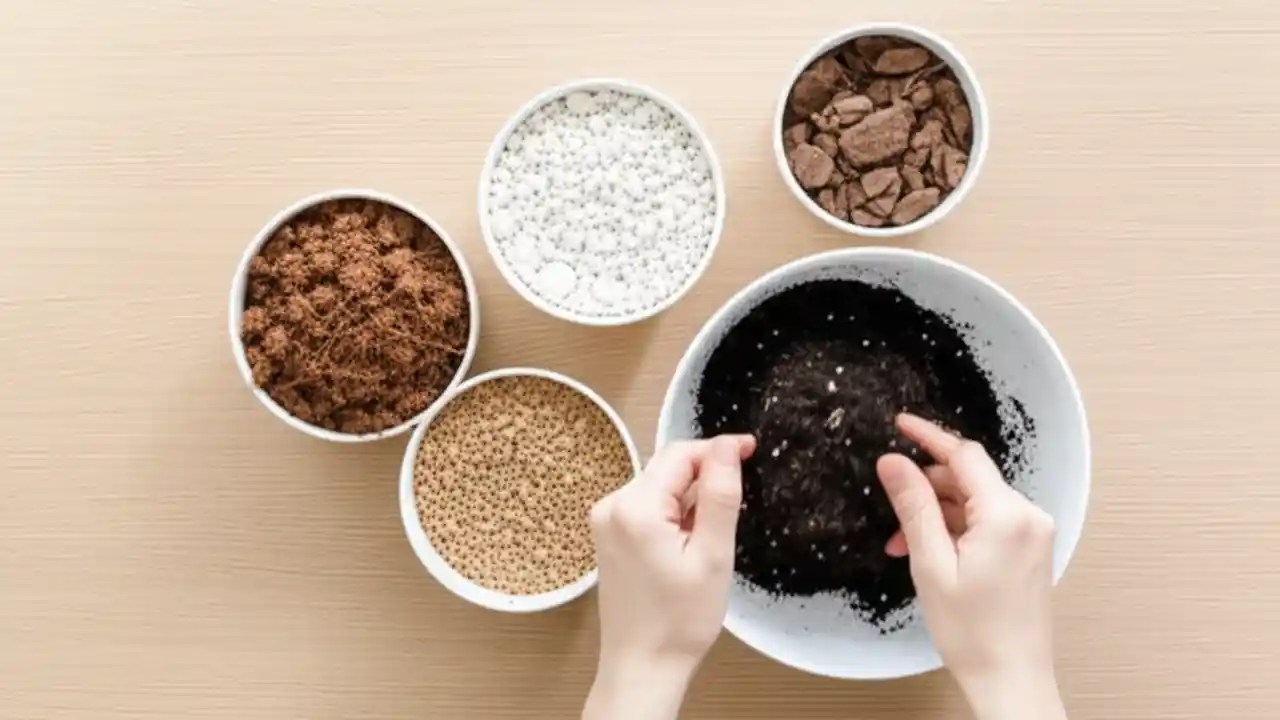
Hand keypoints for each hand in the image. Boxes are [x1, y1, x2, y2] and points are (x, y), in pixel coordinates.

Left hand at [582, 435, 755, 719]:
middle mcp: (612, 505)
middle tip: (742, 496)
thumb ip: (720, 494)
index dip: (720, 448)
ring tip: (712, 533)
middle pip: (668, 466)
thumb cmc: (680, 620)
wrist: (642, 665)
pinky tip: (690, 541)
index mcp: (635, 507)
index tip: (753, 449)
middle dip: (705, 474)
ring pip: (659, 485)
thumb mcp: (713, 555)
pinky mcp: (608, 535)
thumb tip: (728, 447)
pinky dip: (673, 512)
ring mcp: (606, 520)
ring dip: (690, 496)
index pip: (681, 453)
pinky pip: (647, 505)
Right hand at [877, 414, 1065, 719]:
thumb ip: (913, 506)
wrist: (1011, 680)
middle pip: (969, 478)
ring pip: (974, 502)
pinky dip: (956, 530)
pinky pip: (987, 522)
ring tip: (905, 546)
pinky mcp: (1030, 549)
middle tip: (890, 511)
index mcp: (1007, 515)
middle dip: (926, 489)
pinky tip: (930, 553)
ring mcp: (1033, 533)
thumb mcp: (931, 564)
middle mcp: (1028, 516)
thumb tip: (893, 461)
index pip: (964, 455)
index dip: (929, 436)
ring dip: (937, 514)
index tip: (900, 422)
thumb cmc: (974, 633)